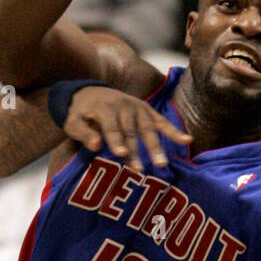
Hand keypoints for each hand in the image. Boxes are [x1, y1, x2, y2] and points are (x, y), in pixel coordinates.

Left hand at [63, 86, 189, 171]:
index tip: (121, 154)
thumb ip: (83, 133)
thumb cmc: (79, 113)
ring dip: (155, 146)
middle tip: (139, 169)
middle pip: (132, 131)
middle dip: (137, 150)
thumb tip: (96, 146)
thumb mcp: (72, 121)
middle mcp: (124, 106)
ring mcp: (138, 107)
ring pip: (148, 128)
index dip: (116, 141)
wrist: (88, 91)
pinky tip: (187, 140)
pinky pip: (161, 122)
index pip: (112, 127)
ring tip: (161, 164)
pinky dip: (174, 131)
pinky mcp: (147, 111)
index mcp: (105, 108)